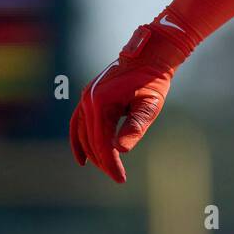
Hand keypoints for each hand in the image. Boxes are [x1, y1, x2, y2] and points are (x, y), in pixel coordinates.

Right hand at [68, 16, 192, 182]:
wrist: (151, 54)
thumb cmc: (154, 79)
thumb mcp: (150, 104)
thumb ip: (135, 126)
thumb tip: (120, 150)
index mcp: (100, 102)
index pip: (101, 142)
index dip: (109, 162)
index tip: (120, 179)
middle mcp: (88, 100)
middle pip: (89, 139)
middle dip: (102, 160)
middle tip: (117, 176)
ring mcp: (86, 97)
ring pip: (82, 132)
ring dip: (91, 152)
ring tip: (104, 167)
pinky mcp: (89, 97)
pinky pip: (79, 122)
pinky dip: (79, 139)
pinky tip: (83, 155)